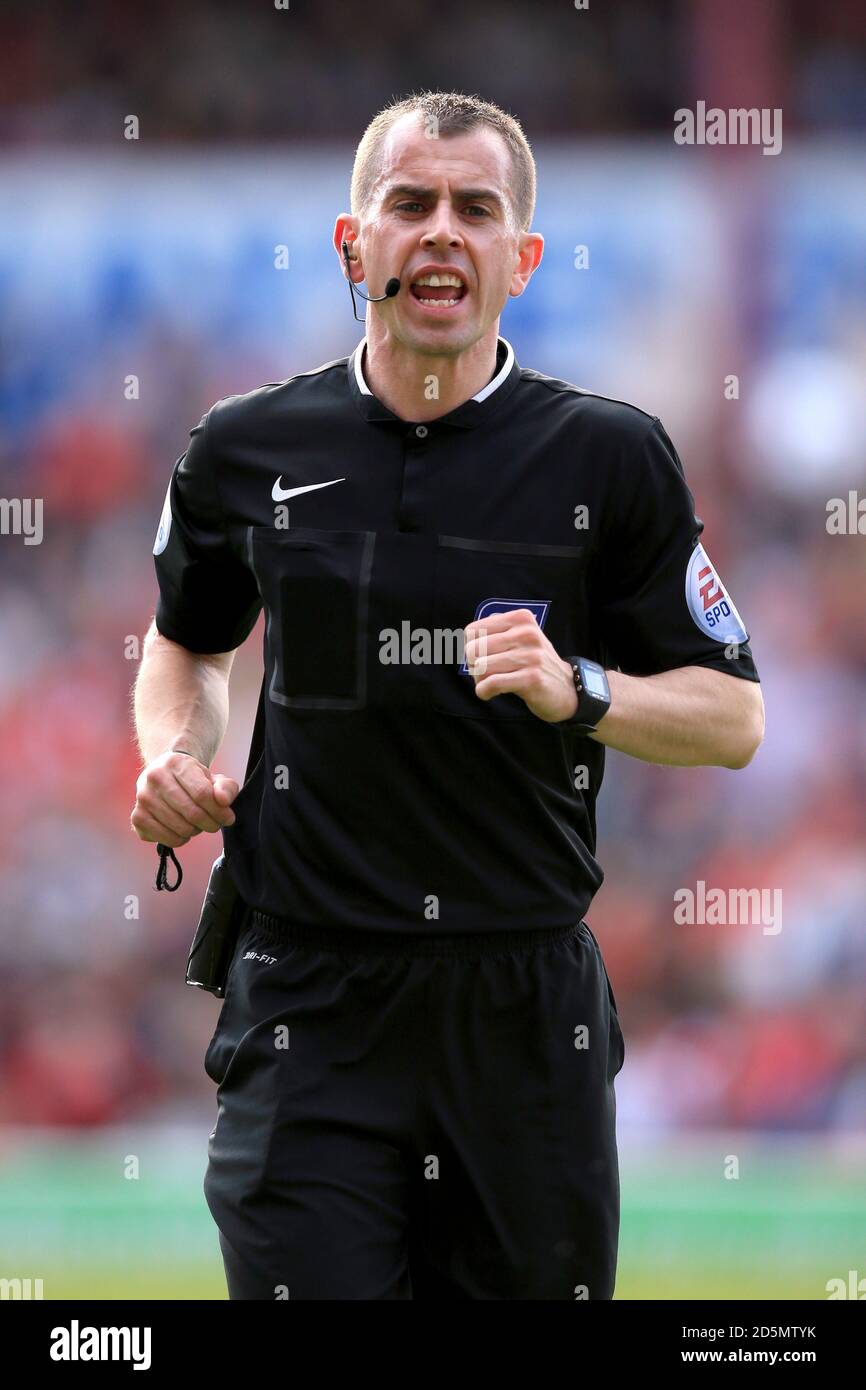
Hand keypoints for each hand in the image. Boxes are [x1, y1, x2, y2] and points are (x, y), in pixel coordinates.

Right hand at [130, 749, 239, 847]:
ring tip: (196, 823)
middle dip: (210, 824)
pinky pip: (165, 839)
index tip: (228, 817)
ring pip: (180, 828)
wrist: (165, 776)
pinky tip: (181, 830)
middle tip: (214, 824)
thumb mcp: (214, 778)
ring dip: (195, 831)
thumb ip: (226, 788)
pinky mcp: (137, 817)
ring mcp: (143, 798)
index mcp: (175, 763)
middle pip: (192, 813)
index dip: (220, 811)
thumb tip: (223, 801)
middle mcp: (154, 778)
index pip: (203, 794)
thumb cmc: (193, 780)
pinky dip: (179, 840)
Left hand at [463, 609, 578, 722]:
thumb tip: (463, 639)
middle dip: (473, 666)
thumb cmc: (533, 663)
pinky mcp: (532, 678)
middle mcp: (526, 633)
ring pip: (481, 667)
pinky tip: (488, 693)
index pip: (472, 631)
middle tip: (485, 673)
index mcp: (520, 619)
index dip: (471, 648)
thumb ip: (493, 634)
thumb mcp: (518, 639)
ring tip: (489, 684)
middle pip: (473, 650)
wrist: (565, 688)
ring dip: (479, 681)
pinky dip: (484, 691)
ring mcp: (531, 655)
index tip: (482, 658)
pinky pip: (492, 684)